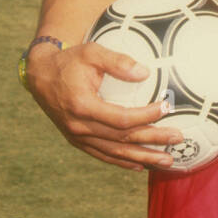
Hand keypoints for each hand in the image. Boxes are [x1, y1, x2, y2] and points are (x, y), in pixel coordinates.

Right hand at [26, 41, 184, 171]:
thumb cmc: (69, 60)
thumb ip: (117, 61)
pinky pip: (102, 155)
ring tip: (167, 161)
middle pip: (123, 139)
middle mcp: (79, 127)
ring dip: (143, 157)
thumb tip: (145, 72)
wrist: (40, 76)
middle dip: (153, 140)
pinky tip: (140, 165)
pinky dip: (122, 162)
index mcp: (83, 106)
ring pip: (115, 153)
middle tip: (177, 139)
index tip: (167, 108)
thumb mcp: (91, 52)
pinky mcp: (76, 141)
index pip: (122, 118)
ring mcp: (77, 137)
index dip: (146, 116)